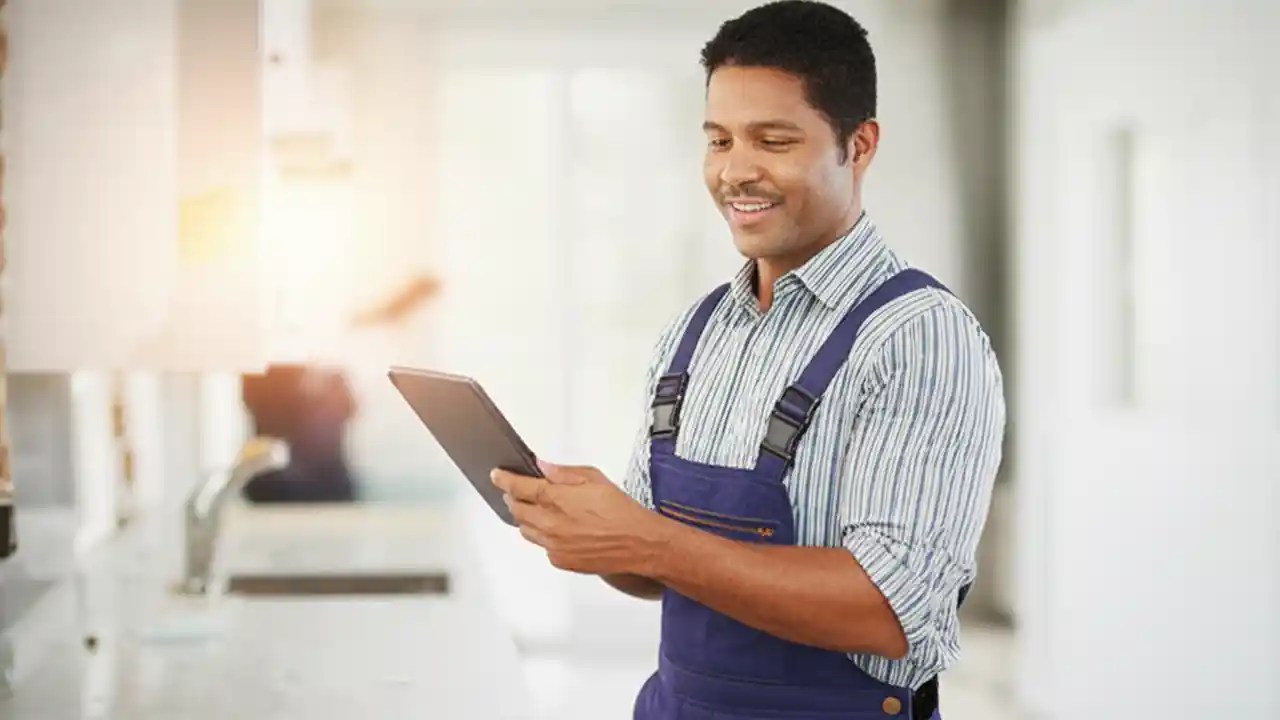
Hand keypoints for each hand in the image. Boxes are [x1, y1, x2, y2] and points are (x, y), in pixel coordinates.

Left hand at [490, 460, 664, 575]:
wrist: (637, 542)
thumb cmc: (620, 510)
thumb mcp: (594, 478)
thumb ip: (563, 473)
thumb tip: (542, 467)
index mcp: (556, 499)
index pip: (519, 488)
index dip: (504, 480)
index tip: (496, 475)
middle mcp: (549, 524)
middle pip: (517, 510)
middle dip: (513, 498)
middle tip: (516, 491)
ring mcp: (553, 545)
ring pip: (526, 530)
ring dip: (526, 518)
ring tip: (537, 510)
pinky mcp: (561, 561)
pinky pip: (543, 546)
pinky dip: (544, 536)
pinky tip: (558, 529)